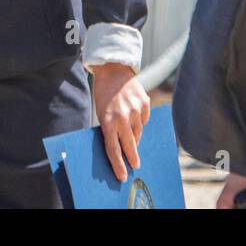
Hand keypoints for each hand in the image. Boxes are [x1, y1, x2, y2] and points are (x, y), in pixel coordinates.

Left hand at [89, 62, 150, 181]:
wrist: (113, 69)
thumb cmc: (104, 94)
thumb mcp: (101, 113)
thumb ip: (109, 128)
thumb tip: (119, 147)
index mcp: (108, 121)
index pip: (113, 149)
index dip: (118, 165)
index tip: (122, 176)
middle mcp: (123, 117)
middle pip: (130, 145)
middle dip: (132, 157)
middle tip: (135, 166)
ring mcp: (136, 109)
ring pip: (139, 132)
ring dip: (135, 136)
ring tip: (129, 131)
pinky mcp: (145, 102)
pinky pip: (144, 120)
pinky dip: (140, 121)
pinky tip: (134, 114)